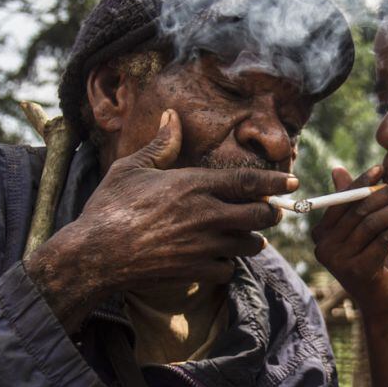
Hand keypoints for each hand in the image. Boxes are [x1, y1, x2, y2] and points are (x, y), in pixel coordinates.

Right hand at [25, 109, 296, 328]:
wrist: (94, 255)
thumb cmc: (109, 207)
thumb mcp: (131, 168)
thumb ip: (160, 144)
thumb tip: (171, 115)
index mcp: (194, 185)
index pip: (248, 182)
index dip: (275, 182)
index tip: (293, 182)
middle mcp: (206, 215)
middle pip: (260, 216)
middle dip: (271, 214)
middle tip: (272, 212)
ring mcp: (204, 245)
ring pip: (250, 245)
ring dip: (253, 240)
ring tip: (249, 236)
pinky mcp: (197, 270)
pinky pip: (229, 270)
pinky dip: (228, 265)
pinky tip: (219, 259)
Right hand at [312, 166, 387, 319]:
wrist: (381, 303)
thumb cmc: (373, 261)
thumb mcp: (362, 231)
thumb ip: (350, 203)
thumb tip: (337, 170)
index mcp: (320, 234)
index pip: (342, 201)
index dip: (361, 182)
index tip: (383, 167)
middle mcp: (324, 247)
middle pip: (359, 210)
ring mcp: (339, 261)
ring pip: (373, 224)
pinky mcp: (359, 271)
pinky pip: (384, 239)